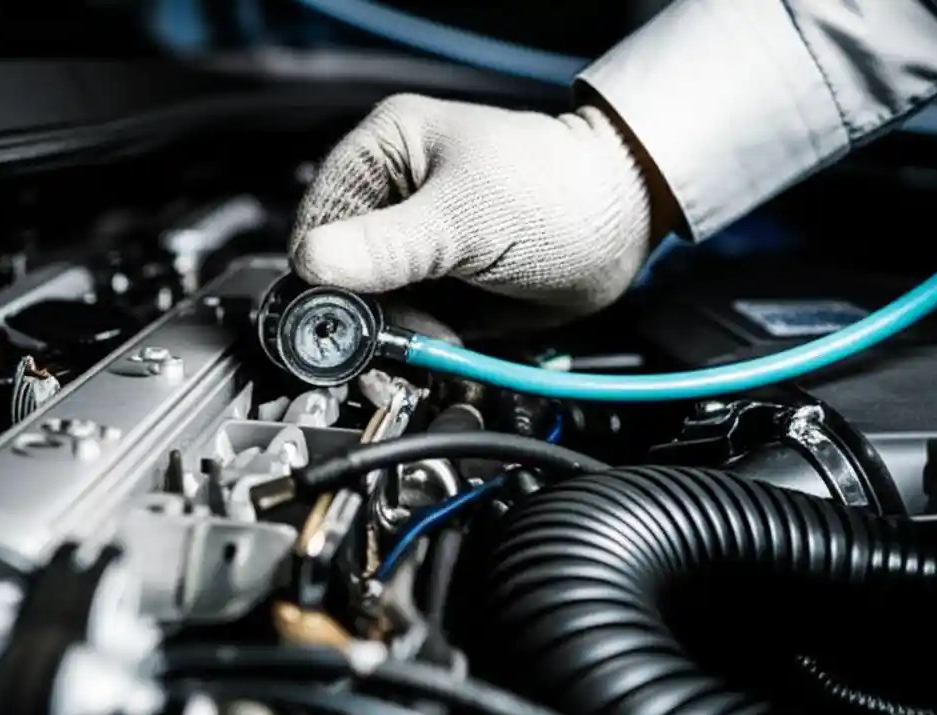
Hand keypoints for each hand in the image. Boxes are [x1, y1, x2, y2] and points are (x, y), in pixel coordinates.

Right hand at [289, 93, 673, 335]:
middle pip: (336, 266)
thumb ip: (388, 248)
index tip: (335, 320)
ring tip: (432, 336)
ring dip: (390, 331)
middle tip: (383, 343)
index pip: (318, 220)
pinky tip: (441, 339)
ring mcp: (409, 238)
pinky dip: (413, 339)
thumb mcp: (465, 220)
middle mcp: (389, 191)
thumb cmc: (559, 194)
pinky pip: (400, 318)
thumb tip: (313, 265)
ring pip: (365, 301)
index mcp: (385, 148)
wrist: (623, 228)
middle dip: (358, 312)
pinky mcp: (432, 277)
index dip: (321, 274)